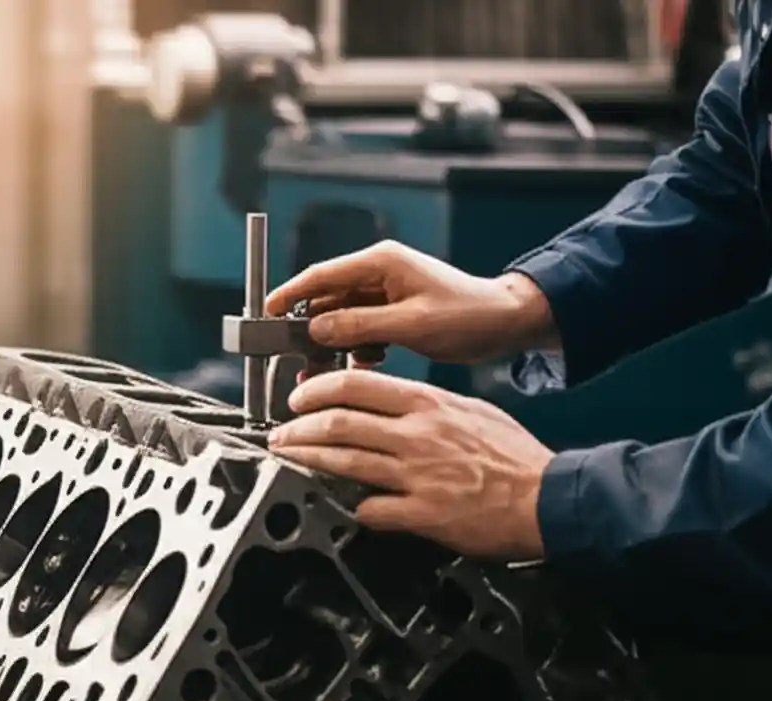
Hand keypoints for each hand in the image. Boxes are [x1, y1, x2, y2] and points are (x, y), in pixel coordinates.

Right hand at [265, 240, 557, 363]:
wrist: (506, 323)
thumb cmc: (468, 315)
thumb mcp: (410, 325)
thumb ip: (359, 326)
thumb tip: (316, 328)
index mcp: (381, 263)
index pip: (321, 275)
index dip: (289, 293)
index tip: (266, 311)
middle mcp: (379, 272)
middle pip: (327, 298)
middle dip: (310, 327)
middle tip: (295, 353)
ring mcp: (385, 291)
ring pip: (341, 317)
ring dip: (334, 341)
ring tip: (328, 366)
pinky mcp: (392, 310)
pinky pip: (360, 328)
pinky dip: (357, 346)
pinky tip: (367, 360)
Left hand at [268, 369, 552, 558]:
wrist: (550, 497)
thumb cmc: (514, 457)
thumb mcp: (470, 411)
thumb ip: (425, 408)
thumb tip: (389, 407)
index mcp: (428, 404)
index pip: (356, 385)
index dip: (316, 392)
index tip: (299, 400)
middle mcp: (417, 435)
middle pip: (338, 423)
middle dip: (297, 428)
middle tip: (281, 433)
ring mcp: (417, 474)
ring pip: (343, 461)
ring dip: (307, 460)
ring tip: (289, 459)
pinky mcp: (423, 513)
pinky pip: (371, 509)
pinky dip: (354, 506)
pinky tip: (347, 505)